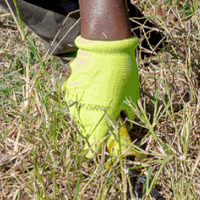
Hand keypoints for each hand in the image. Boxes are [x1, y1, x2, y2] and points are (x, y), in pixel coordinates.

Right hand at [63, 36, 139, 154]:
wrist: (104, 50)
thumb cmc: (122, 76)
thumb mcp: (131, 97)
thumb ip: (127, 116)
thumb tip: (127, 123)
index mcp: (97, 123)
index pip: (91, 149)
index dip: (98, 149)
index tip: (106, 145)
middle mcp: (81, 117)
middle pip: (85, 133)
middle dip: (95, 130)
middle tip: (108, 120)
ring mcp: (72, 104)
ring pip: (79, 118)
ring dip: (88, 116)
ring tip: (102, 101)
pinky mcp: (68, 90)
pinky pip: (75, 103)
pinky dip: (83, 101)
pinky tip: (94, 90)